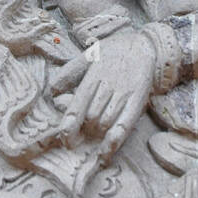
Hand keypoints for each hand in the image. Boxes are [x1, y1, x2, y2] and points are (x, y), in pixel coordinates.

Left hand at [59, 28, 153, 162]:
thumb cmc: (113, 52)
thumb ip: (68, 74)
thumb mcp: (88, 56)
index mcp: (93, 75)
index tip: (65, 140)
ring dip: (97, 134)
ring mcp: (124, 94)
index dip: (68, 128)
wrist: (145, 45)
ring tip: (93, 135)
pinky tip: (105, 153)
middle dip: (84, 131)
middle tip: (81, 137)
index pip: (77, 107)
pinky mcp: (138, 101)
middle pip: (91, 118)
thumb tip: (52, 93)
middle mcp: (108, 85)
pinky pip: (125, 126)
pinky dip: (113, 142)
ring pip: (105, 123)